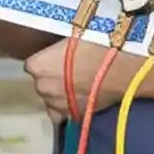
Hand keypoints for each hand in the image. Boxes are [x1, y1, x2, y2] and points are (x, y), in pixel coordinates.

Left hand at [23, 38, 138, 120]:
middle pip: (41, 81)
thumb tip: (55, 45)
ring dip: (59, 93)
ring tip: (78, 85)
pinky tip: (77, 100)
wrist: (120, 69)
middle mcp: (41, 86)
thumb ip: (56, 48)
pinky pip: (60, 114)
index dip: (46, 62)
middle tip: (70, 71)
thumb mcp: (70, 38)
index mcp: (37, 66)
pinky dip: (66, 108)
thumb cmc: (95, 47)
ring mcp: (55, 103)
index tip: (58, 60)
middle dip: (52, 78)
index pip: (33, 65)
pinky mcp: (70, 115)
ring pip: (50, 98)